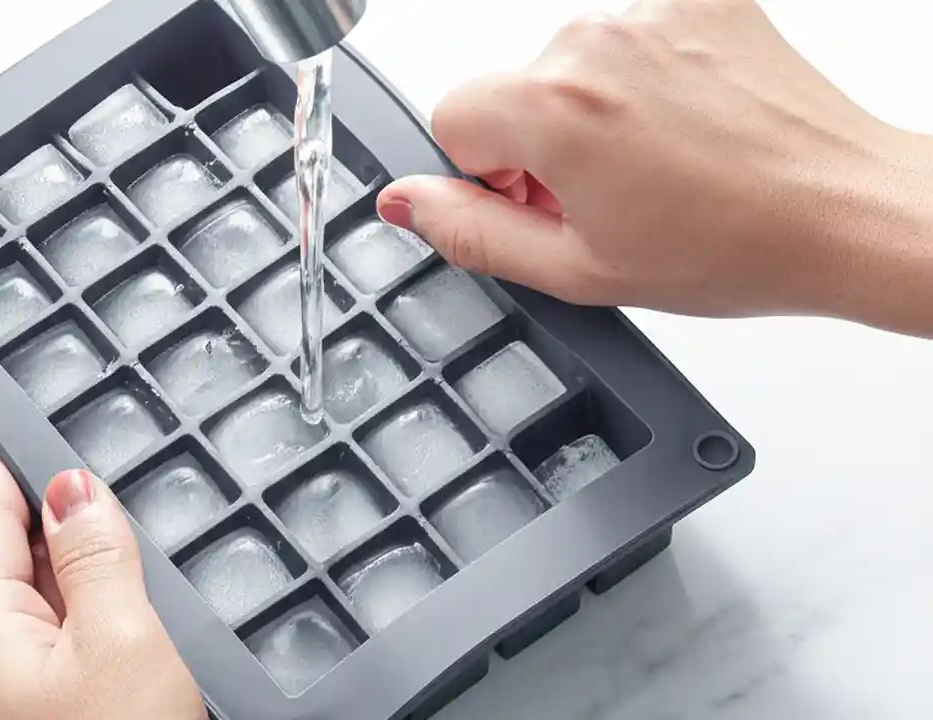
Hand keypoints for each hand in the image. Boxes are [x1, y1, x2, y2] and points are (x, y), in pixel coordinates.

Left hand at [0, 442, 205, 719]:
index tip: (47, 415)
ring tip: (134, 529)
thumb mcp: (123, 642)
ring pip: (44, 587)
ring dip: (83, 552)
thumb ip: (96, 556)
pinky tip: (136, 595)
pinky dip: (96, 596)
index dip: (13, 455)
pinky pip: (67, 626)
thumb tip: (74, 489)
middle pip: (10, 546)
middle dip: (58, 501)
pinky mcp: (56, 700)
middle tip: (109, 463)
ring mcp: (20, 681)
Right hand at [380, 0, 932, 335]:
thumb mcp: (578, 269)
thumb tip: (404, 202)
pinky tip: (686, 128)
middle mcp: (595, 39)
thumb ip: (472, 233)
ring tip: (658, 167)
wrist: (845, 212)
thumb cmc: (734, 246)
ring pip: (571, 64)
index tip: (542, 202)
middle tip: (609, 198)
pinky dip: (643, 80)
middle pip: (513, 87)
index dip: (488, 175)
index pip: (452, 117)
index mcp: (554, 105)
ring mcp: (651, 11)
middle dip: (540, 144)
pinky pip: (631, 37)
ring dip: (592, 113)